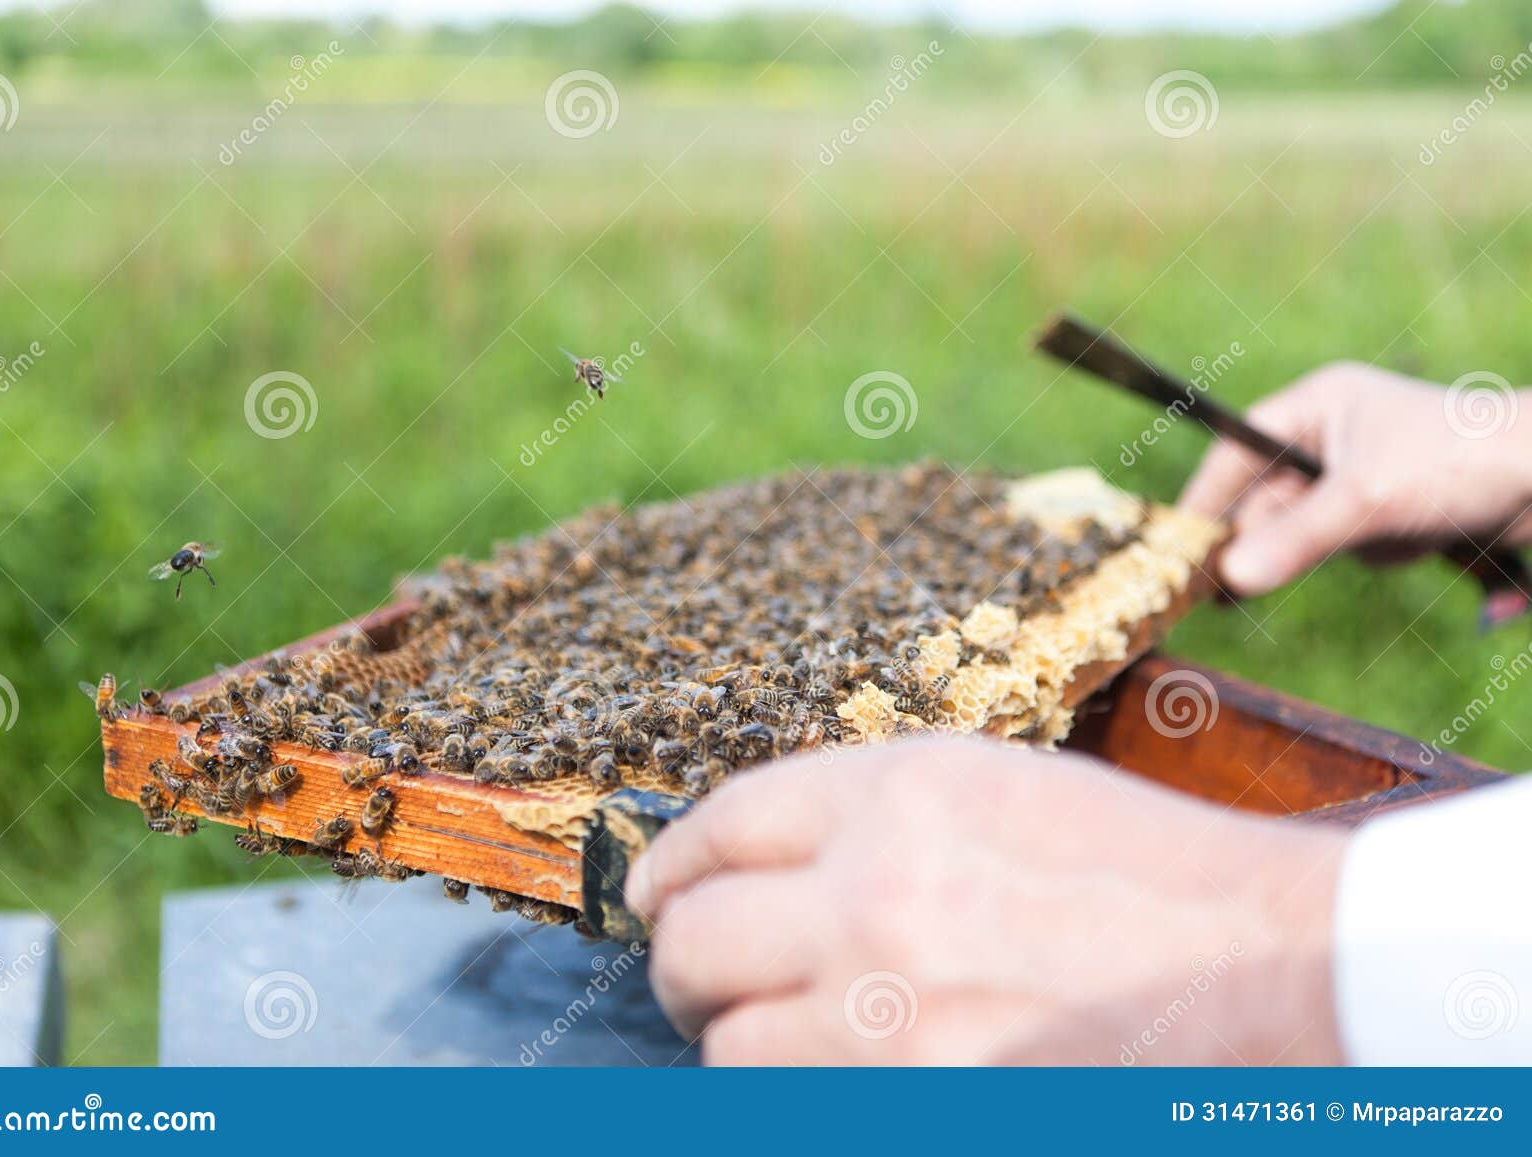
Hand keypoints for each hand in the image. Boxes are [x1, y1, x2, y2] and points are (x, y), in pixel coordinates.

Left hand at [629, 736, 1346, 1064]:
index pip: (723, 825)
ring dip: (739, 1039)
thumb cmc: (1142, 872)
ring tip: (779, 1033)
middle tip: (701, 975)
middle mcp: (882, 898)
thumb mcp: (999, 788)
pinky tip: (836, 1070)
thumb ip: (867, 813)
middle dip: (684, 960)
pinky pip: (792, 1105)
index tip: (655, 892)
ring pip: (728, 1044)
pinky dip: (797, 1089)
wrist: (1269, 970)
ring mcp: (897, 1021)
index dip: (671, 863)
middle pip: (696, 938)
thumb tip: (748, 865)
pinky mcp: (920, 1106)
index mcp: (903, 796)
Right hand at [1180, 362, 1531, 595]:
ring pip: (1303, 526)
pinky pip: (1345, 542)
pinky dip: (1369, 551)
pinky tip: (1413, 539)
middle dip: (1265, 537)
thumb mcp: (1366, 501)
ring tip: (1374, 538)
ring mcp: (1355, 473)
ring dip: (1328, 546)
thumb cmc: (1459, 462)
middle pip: (1263, 496)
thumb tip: (1229, 581)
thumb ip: (1294, 540)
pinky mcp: (1383, 507)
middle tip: (1225, 590)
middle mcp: (1328, 434)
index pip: (1234, 450)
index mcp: (1315, 405)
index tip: (1179, 546)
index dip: (1204, 498)